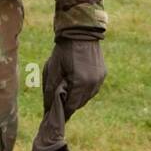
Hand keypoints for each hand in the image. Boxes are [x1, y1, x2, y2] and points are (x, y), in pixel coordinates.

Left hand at [29, 36, 106, 150]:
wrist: (80, 31)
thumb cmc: (63, 50)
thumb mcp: (53, 69)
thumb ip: (50, 90)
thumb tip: (48, 109)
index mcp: (80, 84)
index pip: (70, 107)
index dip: (62, 113)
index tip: (54, 118)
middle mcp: (93, 84)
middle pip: (79, 103)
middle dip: (68, 104)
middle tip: (58, 103)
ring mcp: (100, 79)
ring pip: (87, 97)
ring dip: (77, 97)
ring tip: (66, 91)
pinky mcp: (103, 73)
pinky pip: (92, 88)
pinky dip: (84, 89)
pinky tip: (76, 82)